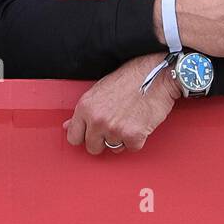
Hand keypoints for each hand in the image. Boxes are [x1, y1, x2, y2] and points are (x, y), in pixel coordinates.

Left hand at [64, 54, 181, 154]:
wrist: (156, 74)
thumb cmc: (129, 78)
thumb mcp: (99, 90)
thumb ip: (83, 112)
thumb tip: (67, 126)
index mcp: (85, 107)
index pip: (73, 137)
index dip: (84, 136)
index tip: (90, 134)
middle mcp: (97, 120)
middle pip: (93, 148)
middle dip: (103, 140)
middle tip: (114, 125)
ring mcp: (115, 130)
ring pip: (114, 148)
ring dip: (121, 138)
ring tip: (128, 119)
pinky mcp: (134, 136)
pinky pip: (132, 148)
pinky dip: (137, 139)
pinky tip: (139, 122)